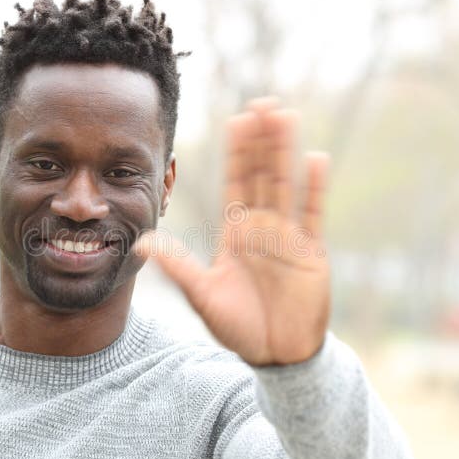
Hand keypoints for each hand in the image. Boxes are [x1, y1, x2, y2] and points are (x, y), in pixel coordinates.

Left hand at [135, 98, 330, 365]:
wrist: (275, 355)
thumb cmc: (239, 326)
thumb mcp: (202, 294)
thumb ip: (178, 265)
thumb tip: (143, 242)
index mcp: (237, 232)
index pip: (236, 182)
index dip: (237, 152)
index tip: (236, 120)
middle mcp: (263, 227)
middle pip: (263, 173)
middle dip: (261, 140)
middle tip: (262, 103)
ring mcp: (288, 236)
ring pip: (287, 184)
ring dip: (286, 151)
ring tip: (285, 117)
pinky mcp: (311, 252)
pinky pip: (313, 214)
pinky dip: (314, 187)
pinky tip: (315, 158)